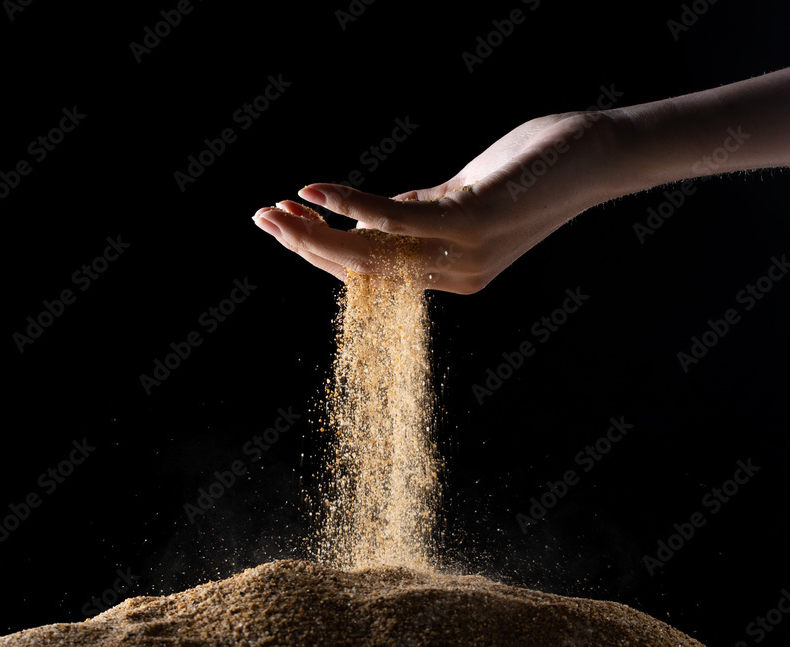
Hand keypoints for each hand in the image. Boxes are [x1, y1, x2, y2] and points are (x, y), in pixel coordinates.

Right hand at [252, 111, 618, 293]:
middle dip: (305, 246)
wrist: (597, 157)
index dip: (320, 253)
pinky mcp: (470, 222)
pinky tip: (316, 191)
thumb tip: (368, 215)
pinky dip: (352, 205)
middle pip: (362, 270)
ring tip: (276, 211)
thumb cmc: (529, 172)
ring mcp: (462, 255)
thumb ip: (417, 212)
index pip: (371, 273)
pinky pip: (397, 219)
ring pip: (371, 252)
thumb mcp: (461, 197)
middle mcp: (453, 277)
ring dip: (315, 231)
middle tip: (261, 219)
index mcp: (449, 275)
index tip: (284, 224)